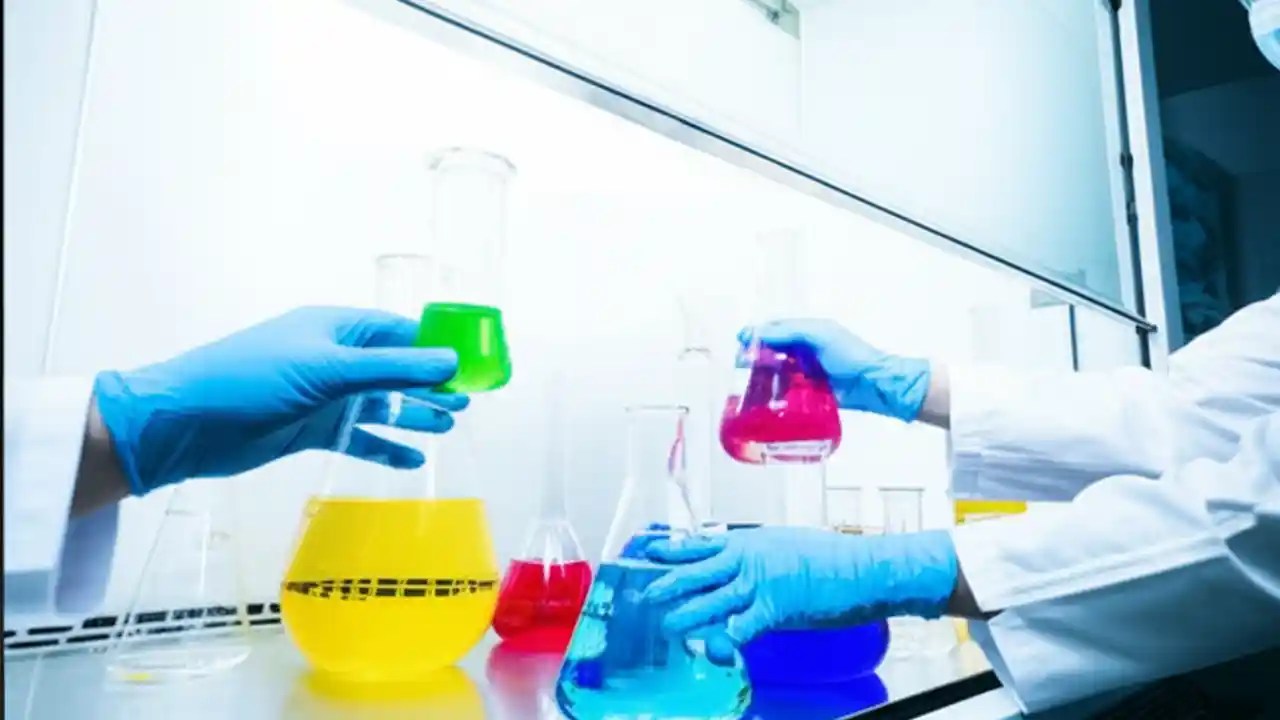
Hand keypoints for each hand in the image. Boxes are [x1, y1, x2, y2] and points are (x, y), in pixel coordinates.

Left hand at [93, 306, 468, 494]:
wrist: (184, 425)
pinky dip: (384, 448)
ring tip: (448, 427)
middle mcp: (331, 359)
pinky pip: (357, 437)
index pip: (398, 331)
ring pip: (379, 405)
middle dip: (429, 385)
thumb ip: (392, 369)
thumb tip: (451, 361)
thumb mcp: (328, 371)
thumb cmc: (251, 381)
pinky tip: (413, 461)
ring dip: (412, 416)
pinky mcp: (308, 430)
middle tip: (467, 403)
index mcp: (334, 329)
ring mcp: (320, 396)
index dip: (434, 346)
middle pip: (393, 370)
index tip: (470, 363)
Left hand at [644, 527, 957, 663]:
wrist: (863, 569)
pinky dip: (726, 639)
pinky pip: (742, 626)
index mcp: (749, 541)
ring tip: (666, 624)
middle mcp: (748, 558)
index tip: (648, 551)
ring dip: (686, 613)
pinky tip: (711, 648)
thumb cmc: (832, 557)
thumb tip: (742, 562)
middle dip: (668, 582)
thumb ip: (759, 555)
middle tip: (645, 593)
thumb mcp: (786, 545)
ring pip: (711, 598)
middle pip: (696, 570)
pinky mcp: (776, 607)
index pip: (700, 544)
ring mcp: (760, 582)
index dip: (672, 550)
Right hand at [742, 320, 930, 421]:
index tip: (740, 341)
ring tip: (746, 382)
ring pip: (779, 372)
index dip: (758, 333)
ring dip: (763, 376)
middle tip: (740, 364)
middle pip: (774, 351)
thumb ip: (790, 332)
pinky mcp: (811, 394)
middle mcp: (806, 351)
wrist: (875, 385)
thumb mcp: (820, 335)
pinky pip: (788, 392)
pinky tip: (764, 398)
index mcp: (809, 332)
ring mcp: (808, 373)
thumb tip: (761, 333)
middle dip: (756, 355)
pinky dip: (776, 393)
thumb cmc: (850, 355)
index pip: (777, 329)